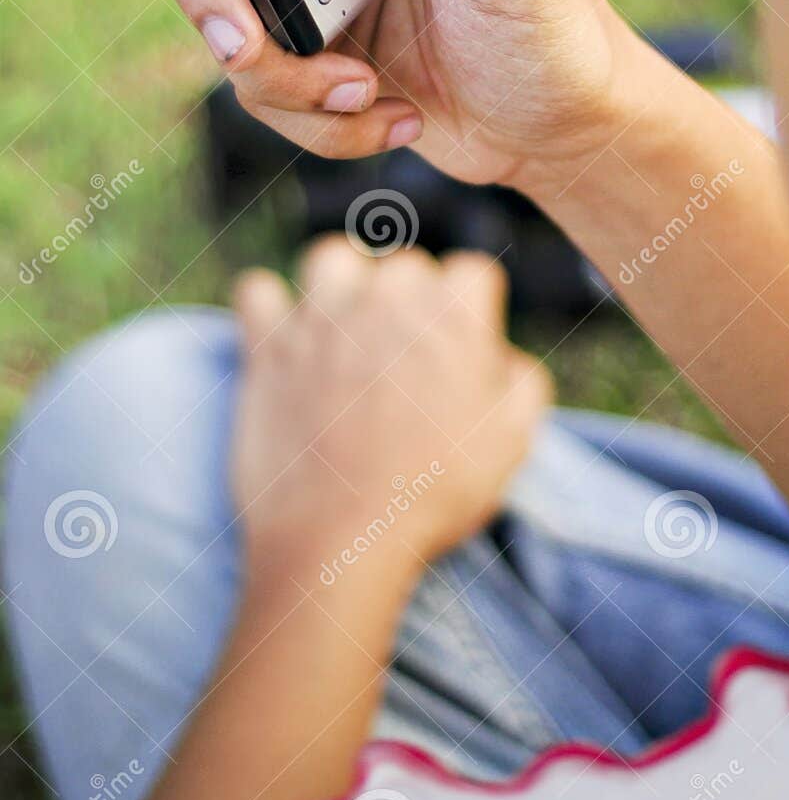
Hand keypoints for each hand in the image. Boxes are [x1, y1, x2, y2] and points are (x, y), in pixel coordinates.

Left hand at [230, 236, 549, 580]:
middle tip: (405, 359)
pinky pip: (256, 291)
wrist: (342, 540)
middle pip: (405, 267)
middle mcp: (386, 298)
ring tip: (345, 329)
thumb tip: (502, 358)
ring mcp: (321, 316)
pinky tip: (282, 341)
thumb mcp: (511, 441)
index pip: (472, 272)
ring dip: (341, 286)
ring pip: (333, 259)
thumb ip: (521, 380)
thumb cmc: (434, 493)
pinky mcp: (267, 345)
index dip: (472, 312)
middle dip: (409, 303)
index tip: (462, 351)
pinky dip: (266, 310)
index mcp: (452, 314)